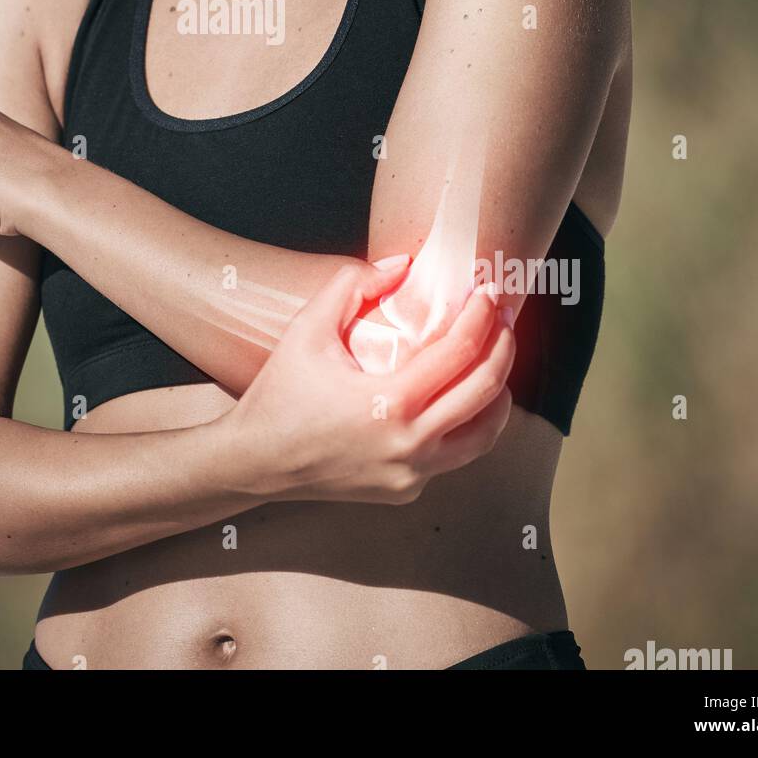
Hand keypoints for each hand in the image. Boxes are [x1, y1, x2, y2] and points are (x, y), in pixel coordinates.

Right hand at [229, 258, 515, 504]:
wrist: (254, 462)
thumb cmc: (279, 394)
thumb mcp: (307, 330)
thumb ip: (352, 285)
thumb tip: (402, 266)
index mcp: (390, 404)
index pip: (459, 353)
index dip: (481, 317)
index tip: (487, 294)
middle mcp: (409, 446)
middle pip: (485, 393)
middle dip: (503, 349)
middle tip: (503, 320)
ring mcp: (411, 475)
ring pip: (482, 437)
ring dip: (496, 396)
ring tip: (493, 362)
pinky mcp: (405, 491)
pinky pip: (451, 456)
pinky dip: (463, 425)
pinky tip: (456, 399)